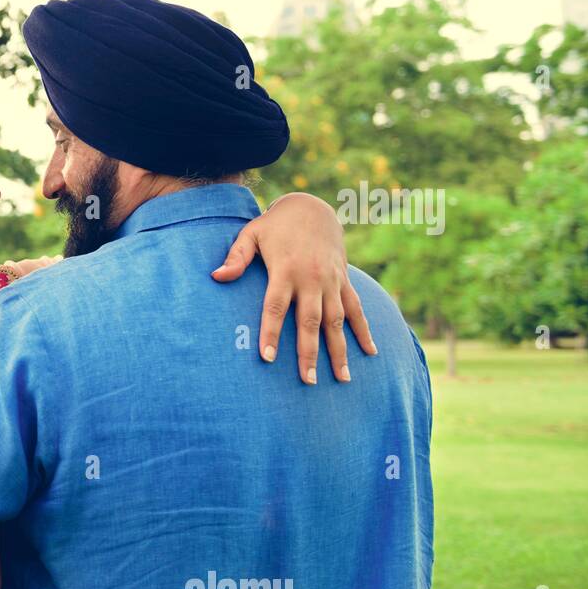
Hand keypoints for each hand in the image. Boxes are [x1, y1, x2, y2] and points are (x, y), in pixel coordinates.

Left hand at [211, 191, 377, 385]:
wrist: (312, 208)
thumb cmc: (274, 226)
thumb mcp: (251, 234)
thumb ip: (236, 257)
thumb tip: (216, 276)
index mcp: (285, 270)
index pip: (275, 307)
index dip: (271, 332)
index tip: (267, 358)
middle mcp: (311, 278)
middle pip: (310, 321)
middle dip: (310, 352)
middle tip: (308, 380)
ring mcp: (331, 281)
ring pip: (336, 320)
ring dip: (340, 350)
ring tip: (343, 379)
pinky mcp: (344, 280)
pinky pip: (356, 309)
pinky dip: (364, 330)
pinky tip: (370, 352)